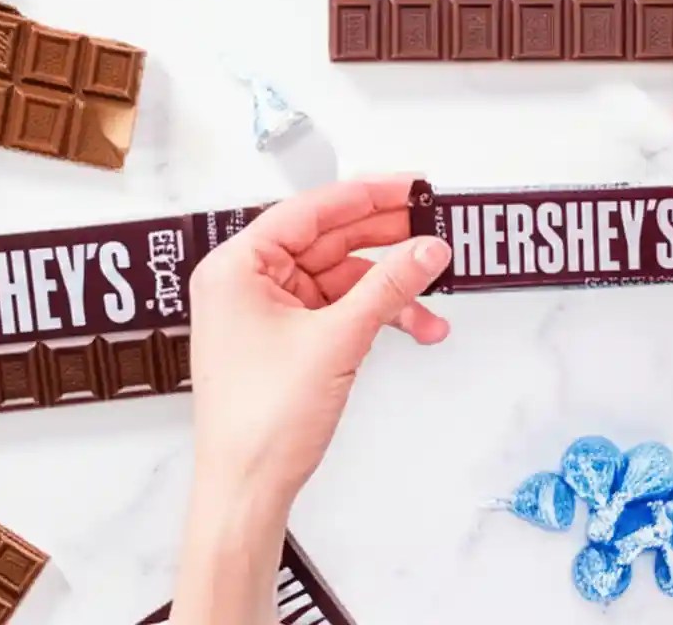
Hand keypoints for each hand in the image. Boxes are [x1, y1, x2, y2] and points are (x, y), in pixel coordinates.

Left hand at [187, 177, 452, 499]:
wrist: (247, 487)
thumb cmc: (260, 421)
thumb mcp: (337, 339)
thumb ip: (389, 287)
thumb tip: (427, 250)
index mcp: (237, 267)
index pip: (309, 211)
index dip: (366, 195)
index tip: (410, 186)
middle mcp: (248, 283)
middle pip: (329, 241)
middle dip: (386, 240)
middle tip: (431, 226)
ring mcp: (270, 313)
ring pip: (343, 280)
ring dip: (390, 290)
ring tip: (434, 294)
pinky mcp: (289, 341)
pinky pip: (342, 311)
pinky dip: (378, 317)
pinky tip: (417, 327)